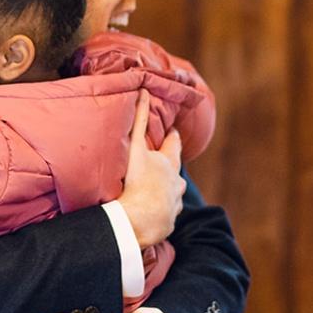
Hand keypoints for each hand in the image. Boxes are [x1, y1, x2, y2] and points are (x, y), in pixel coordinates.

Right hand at [115, 89, 184, 247]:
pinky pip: (167, 212)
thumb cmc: (138, 181)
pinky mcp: (168, 221)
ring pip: (175, 192)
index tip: (171, 131)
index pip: (173, 145)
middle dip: (171, 165)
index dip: (172, 136)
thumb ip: (139, 119)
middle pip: (177, 170)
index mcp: (169, 164)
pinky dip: (162, 209)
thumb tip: (144, 91)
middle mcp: (176, 183)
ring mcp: (173, 203)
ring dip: (169, 188)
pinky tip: (153, 211)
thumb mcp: (136, 147)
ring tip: (158, 188)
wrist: (140, 219)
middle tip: (164, 161)